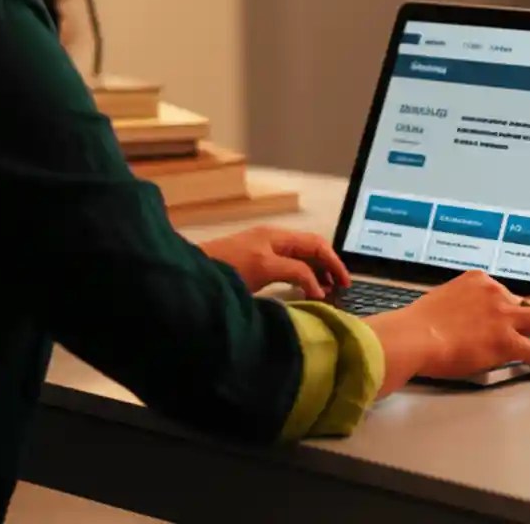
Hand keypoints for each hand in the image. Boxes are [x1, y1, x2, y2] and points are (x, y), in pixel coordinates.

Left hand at [198, 226, 350, 297]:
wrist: (188, 274)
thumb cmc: (224, 269)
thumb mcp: (264, 270)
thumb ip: (294, 275)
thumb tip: (320, 289)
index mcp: (276, 238)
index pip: (314, 248)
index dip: (330, 268)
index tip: (341, 288)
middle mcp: (272, 238)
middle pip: (311, 247)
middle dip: (329, 265)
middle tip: (341, 287)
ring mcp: (263, 247)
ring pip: (301, 254)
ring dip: (317, 270)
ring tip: (325, 290)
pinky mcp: (255, 259)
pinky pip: (288, 261)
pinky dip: (302, 272)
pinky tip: (302, 287)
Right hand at [365, 271, 529, 395]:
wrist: (413, 336)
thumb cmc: (416, 325)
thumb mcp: (440, 301)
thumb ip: (459, 307)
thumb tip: (461, 321)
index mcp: (477, 281)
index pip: (507, 294)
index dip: (518, 310)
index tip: (524, 316)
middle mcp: (494, 293)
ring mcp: (503, 316)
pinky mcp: (506, 341)